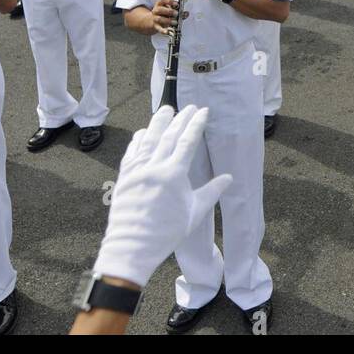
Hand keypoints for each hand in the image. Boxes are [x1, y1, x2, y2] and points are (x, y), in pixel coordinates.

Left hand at [92, 106, 232, 288]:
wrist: (132, 247)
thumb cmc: (167, 233)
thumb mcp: (195, 213)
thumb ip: (212, 192)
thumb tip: (229, 178)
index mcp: (174, 174)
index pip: (187, 141)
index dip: (196, 124)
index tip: (203, 111)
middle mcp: (154, 167)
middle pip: (169, 136)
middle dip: (180, 118)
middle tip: (189, 107)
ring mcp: (137, 170)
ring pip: (149, 139)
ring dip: (158, 122)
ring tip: (166, 109)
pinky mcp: (125, 177)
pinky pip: (132, 152)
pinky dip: (138, 140)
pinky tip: (143, 132)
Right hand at [150, 0, 183, 34]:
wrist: (153, 21)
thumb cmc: (165, 13)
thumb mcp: (170, 9)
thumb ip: (179, 11)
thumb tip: (186, 13)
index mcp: (160, 4)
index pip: (163, 0)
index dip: (169, 1)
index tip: (176, 3)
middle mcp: (156, 10)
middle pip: (160, 9)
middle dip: (169, 11)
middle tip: (177, 13)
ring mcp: (155, 18)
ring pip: (159, 19)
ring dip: (168, 20)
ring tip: (175, 22)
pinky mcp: (156, 26)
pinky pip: (159, 29)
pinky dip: (163, 31)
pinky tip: (167, 32)